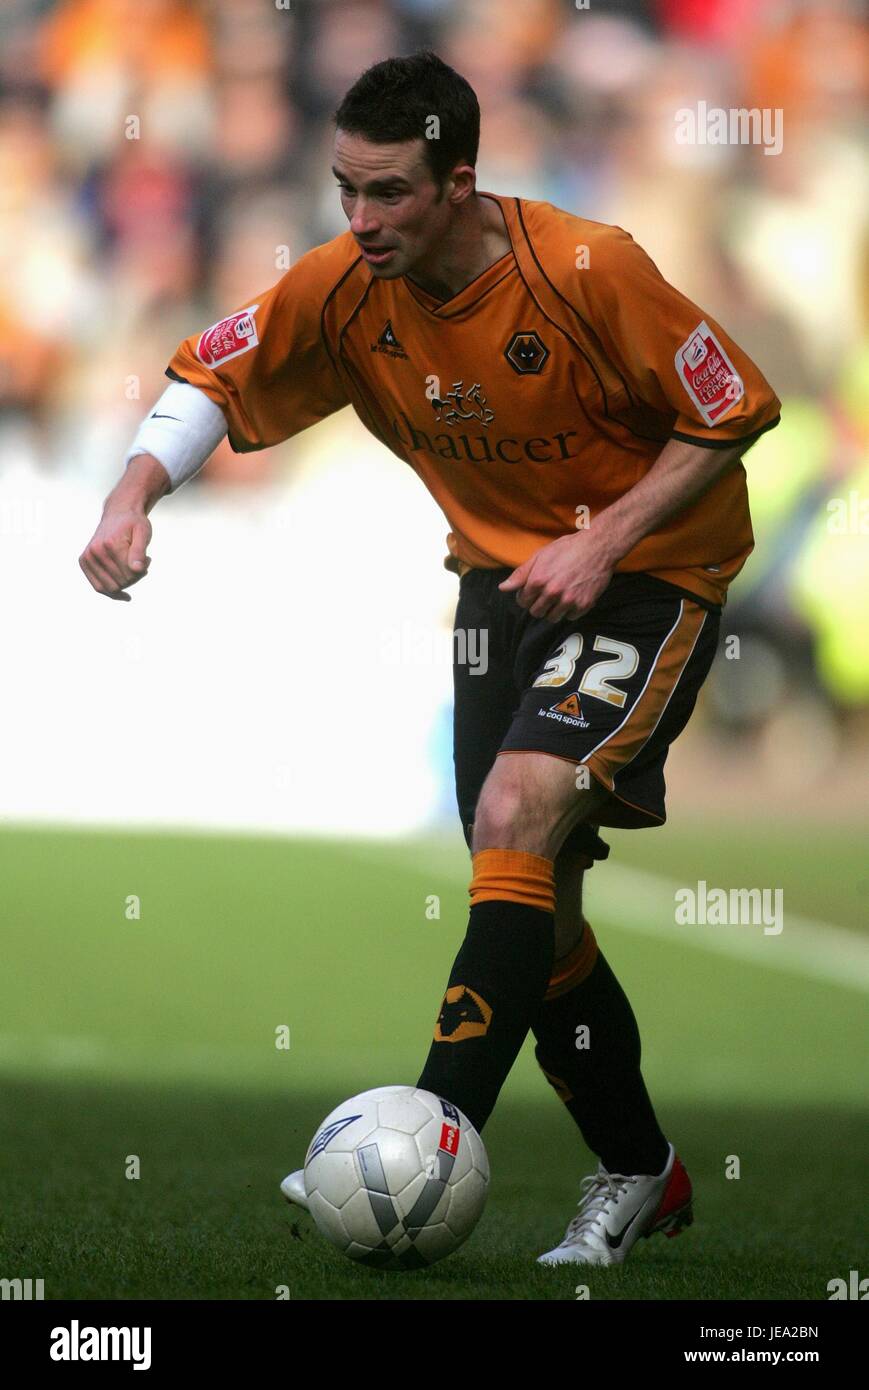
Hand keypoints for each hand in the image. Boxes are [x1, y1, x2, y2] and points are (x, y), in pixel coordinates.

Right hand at [79, 505, 152, 600]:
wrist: (118, 513)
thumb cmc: (133, 523)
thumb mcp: (142, 532)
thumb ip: (139, 551)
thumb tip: (137, 569)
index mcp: (110, 544)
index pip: (129, 574)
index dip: (142, 571)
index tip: (148, 559)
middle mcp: (95, 551)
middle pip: (120, 582)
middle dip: (135, 577)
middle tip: (141, 563)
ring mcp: (87, 557)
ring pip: (110, 587)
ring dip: (125, 583)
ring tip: (132, 568)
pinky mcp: (84, 561)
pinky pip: (98, 587)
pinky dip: (112, 592)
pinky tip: (124, 593)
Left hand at [498, 530, 614, 621]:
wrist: (598, 547)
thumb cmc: (568, 548)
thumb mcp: (540, 556)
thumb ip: (521, 574)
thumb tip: (503, 588)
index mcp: (538, 581)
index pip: (523, 601)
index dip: (526, 597)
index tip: (533, 592)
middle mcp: (552, 593)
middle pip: (536, 613)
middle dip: (538, 605)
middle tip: (546, 595)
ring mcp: (568, 600)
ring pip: (553, 618)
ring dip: (553, 610)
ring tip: (559, 597)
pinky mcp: (583, 605)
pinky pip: (570, 617)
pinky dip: (570, 611)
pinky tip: (572, 598)